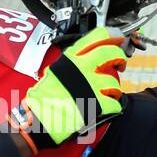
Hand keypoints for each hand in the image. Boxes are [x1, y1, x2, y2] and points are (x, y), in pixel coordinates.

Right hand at [11, 26, 126, 149]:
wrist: (36, 121)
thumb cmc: (41, 99)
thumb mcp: (54, 71)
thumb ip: (71, 63)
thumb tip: (86, 58)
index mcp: (71, 58)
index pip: (98, 35)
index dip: (113, 35)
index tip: (118, 39)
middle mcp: (81, 68)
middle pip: (112, 53)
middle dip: (120, 58)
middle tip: (120, 64)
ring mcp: (90, 86)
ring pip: (115, 82)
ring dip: (114, 89)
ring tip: (109, 93)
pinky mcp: (96, 105)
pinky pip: (114, 104)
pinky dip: (113, 107)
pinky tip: (106, 108)